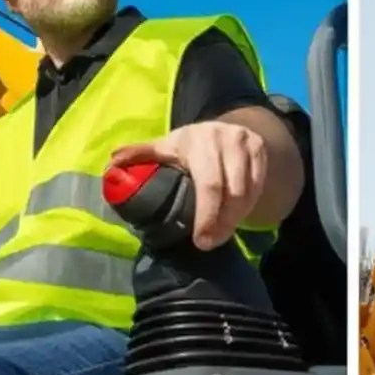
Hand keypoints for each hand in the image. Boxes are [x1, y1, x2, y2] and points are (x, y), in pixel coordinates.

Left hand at [110, 121, 267, 250]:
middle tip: (208, 244)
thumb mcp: (165, 148)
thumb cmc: (188, 147)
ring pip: (247, 193)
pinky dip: (247, 208)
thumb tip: (113, 163)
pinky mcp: (261, 152)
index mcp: (197, 140)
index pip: (208, 183)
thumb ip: (142, 155)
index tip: (199, 240)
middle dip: (221, 223)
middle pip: (231, 192)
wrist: (224, 130)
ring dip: (235, 219)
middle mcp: (226, 139)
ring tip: (220, 236)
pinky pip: (258, 188)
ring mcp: (247, 144)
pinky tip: (235, 220)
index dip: (206, 215)